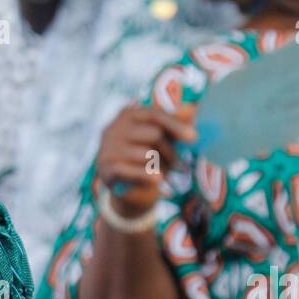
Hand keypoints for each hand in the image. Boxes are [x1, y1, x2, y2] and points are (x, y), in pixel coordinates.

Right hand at [95, 103, 196, 217]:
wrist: (125, 189)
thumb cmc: (146, 158)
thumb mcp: (159, 139)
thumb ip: (173, 123)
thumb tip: (191, 109)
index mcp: (128, 114)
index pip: (155, 114)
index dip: (176, 125)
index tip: (193, 138)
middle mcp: (114, 128)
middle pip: (154, 134)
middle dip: (170, 151)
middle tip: (176, 164)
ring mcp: (107, 148)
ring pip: (147, 154)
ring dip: (161, 166)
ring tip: (163, 173)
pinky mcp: (105, 169)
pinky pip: (134, 171)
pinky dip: (148, 176)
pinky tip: (157, 180)